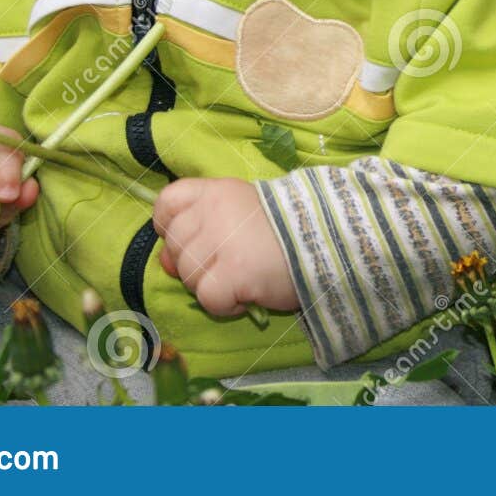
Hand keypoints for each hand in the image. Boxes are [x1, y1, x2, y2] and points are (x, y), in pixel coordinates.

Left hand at [152, 177, 298, 315]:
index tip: (194, 238)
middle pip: (174, 246)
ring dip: (210, 286)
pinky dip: (224, 305)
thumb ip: (201, 229)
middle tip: (229, 263)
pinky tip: (247, 295)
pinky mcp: (234, 273)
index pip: (167, 201)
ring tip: (242, 278)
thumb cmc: (287, 228)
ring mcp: (223, 241)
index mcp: (216, 190)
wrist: (331, 239)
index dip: (171, 226)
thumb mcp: (240, 213)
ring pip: (187, 275)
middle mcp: (214, 210)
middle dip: (194, 264)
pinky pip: (207, 298)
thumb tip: (164, 263)